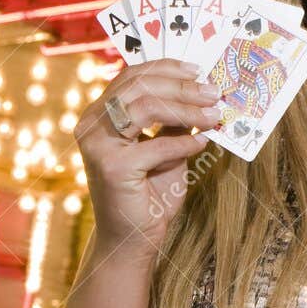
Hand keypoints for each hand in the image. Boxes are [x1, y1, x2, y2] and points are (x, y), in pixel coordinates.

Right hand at [75, 62, 227, 257]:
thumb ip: (174, 121)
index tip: (199, 71)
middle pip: (139, 86)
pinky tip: (203, 144)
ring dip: (187, 109)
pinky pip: (157, 145)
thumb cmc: (149, 193)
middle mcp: (92, 124)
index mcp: (99, 114)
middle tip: (214, 92)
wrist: (133, 238)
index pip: (131, 76)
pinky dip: (185, 143)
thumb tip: (201, 91)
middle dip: (182, 87)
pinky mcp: (113, 167)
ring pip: (146, 106)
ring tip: (214, 116)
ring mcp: (98, 145)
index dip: (166, 68)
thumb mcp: (166, 148)